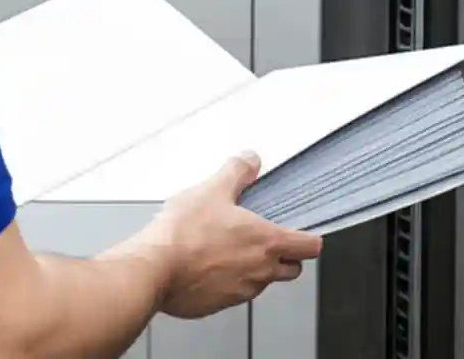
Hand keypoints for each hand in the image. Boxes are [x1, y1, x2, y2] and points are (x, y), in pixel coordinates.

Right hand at [137, 153, 322, 319]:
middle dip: (285, 256)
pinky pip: (233, 294)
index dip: (309, 238)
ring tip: (228, 249)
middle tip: (265, 240)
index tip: (303, 233)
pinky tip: (207, 266)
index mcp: (266, 242)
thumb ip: (236, 172)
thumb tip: (250, 159)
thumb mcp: (211, 190)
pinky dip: (227, 282)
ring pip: (261, 282)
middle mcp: (259, 271)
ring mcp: (240, 291)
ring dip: (254, 269)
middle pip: (292, 269)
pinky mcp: (218, 305)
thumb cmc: (182, 235)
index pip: (310, 247)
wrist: (153, 270)